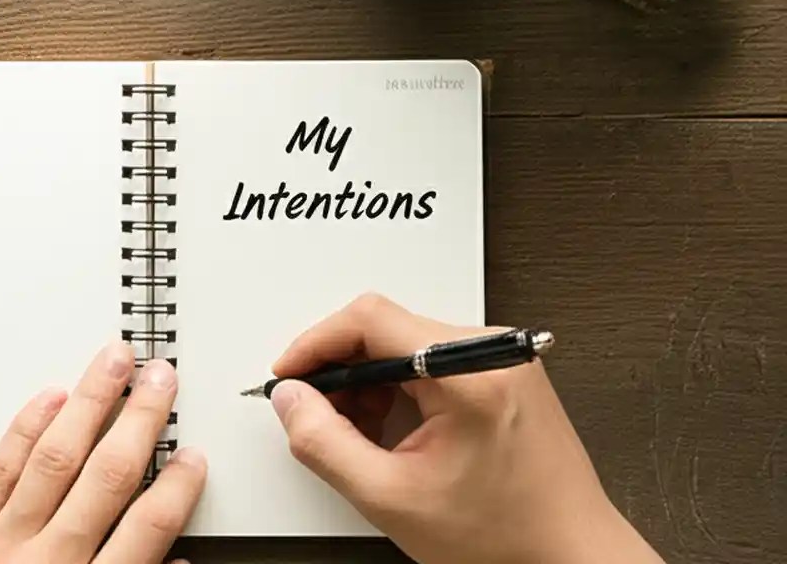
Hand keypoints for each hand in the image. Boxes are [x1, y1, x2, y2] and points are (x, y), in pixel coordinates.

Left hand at [0, 342, 205, 563]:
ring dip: (88, 402)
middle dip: (140, 420)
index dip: (176, 485)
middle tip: (160, 379)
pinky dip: (26, 427)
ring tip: (113, 364)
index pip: (147, 529)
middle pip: (106, 477)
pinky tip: (50, 398)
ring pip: (53, 457)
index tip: (191, 456)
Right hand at [269, 293, 666, 563]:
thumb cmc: (506, 536)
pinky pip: (430, 360)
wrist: (569, 557)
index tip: (289, 374)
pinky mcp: (502, 372)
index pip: (370, 319)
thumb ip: (324, 443)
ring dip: (368, 382)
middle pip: (385, 328)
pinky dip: (397, 390)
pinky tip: (390, 431)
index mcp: (470, 372)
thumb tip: (292, 400)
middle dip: (340, 372)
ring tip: (360, 436)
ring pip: (404, 343)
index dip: (315, 344)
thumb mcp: (390, 498)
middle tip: (318, 416)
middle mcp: (492, 351)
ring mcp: (501, 358)